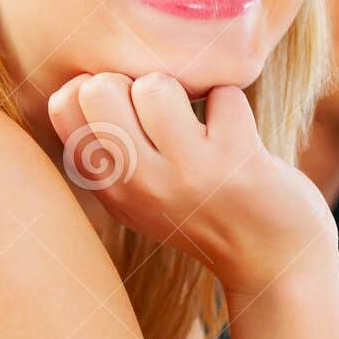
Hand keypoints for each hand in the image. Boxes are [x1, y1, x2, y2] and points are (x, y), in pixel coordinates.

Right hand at [47, 73, 334, 296]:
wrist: (274, 262)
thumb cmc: (207, 213)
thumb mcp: (142, 197)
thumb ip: (110, 151)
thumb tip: (87, 76)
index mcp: (109, 188)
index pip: (63, 107)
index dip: (97, 86)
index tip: (130, 106)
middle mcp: (140, 184)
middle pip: (99, 88)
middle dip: (135, 80)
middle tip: (168, 109)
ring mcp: (188, 174)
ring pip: (156, 86)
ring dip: (185, 88)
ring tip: (201, 120)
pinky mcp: (237, 162)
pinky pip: (222, 94)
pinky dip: (232, 103)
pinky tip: (237, 133)